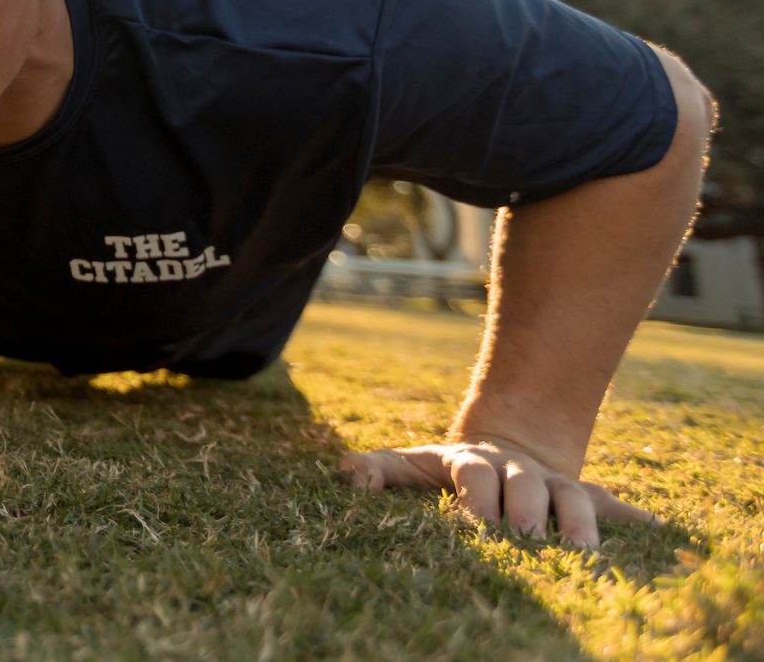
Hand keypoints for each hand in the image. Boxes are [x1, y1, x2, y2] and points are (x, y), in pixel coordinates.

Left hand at [341, 436, 654, 548]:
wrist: (500, 449)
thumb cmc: (444, 473)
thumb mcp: (408, 466)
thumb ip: (377, 469)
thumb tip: (346, 472)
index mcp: (471, 462)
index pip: (473, 474)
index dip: (475, 497)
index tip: (477, 526)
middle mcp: (517, 470)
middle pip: (528, 486)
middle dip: (529, 511)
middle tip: (528, 540)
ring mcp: (552, 483)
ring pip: (573, 496)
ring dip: (580, 522)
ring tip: (586, 554)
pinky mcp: (582, 499)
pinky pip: (610, 504)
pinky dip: (632, 517)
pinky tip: (655, 531)